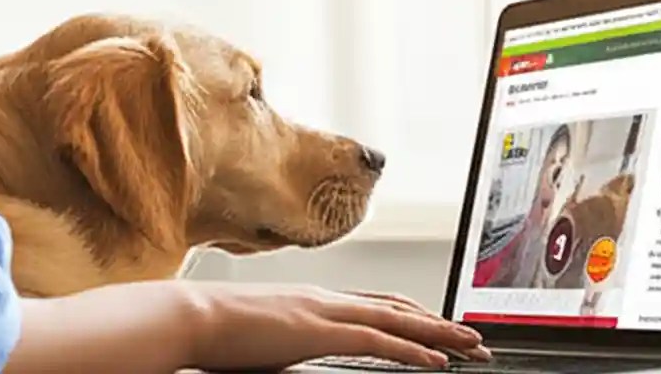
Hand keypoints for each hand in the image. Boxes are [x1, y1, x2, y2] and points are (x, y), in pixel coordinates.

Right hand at [183, 282, 491, 370]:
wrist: (187, 317)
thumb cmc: (214, 332)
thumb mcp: (264, 340)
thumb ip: (290, 346)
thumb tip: (294, 356)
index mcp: (314, 299)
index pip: (376, 303)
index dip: (412, 314)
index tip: (438, 325)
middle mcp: (327, 299)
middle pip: (398, 308)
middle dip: (439, 323)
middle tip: (473, 337)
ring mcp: (325, 312)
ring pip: (398, 320)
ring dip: (440, 334)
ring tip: (471, 347)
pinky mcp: (319, 332)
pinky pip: (379, 342)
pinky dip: (413, 350)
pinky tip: (437, 361)